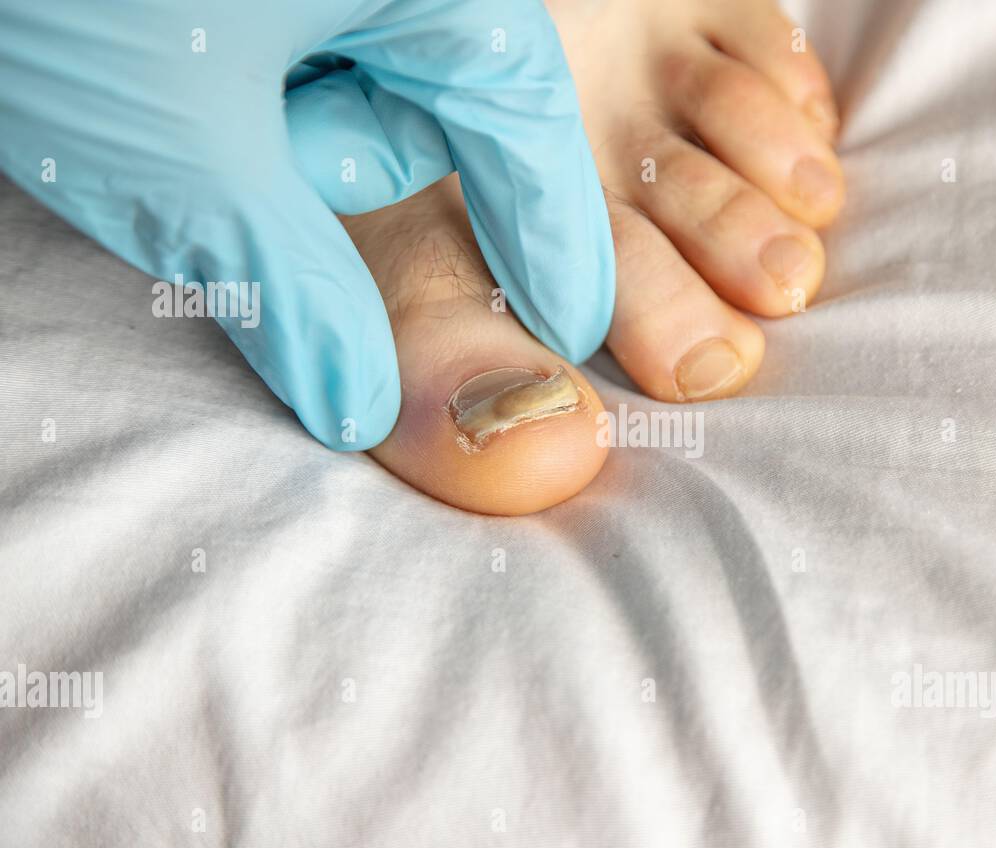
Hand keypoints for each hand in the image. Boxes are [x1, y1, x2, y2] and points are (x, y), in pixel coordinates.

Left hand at [0, 0, 613, 449]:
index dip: (551, 232)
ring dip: (282, 127)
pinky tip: (173, 75)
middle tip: (250, 163)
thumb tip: (363, 406)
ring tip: (178, 103)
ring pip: (352, 73)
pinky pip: (301, 41)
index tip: (570, 326)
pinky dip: (247, 89)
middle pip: (427, 95)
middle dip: (344, 159)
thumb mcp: (187, 163)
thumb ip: (297, 296)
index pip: (523, 111)